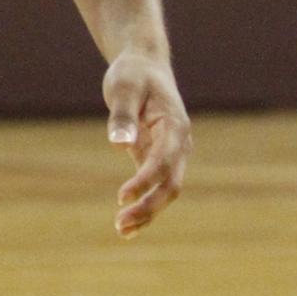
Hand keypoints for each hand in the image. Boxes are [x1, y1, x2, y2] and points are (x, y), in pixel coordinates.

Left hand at [103, 47, 189, 238]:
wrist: (144, 65)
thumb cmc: (133, 73)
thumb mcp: (124, 87)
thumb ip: (122, 115)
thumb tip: (118, 145)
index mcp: (174, 125)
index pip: (164, 161)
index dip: (144, 181)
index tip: (121, 196)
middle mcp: (178, 144)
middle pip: (171, 185)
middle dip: (149, 207)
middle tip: (120, 224)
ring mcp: (170, 153)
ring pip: (166, 191)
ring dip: (147, 212)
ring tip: (121, 230)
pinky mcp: (156, 158)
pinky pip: (154, 187)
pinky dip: (143, 205)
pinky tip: (127, 225)